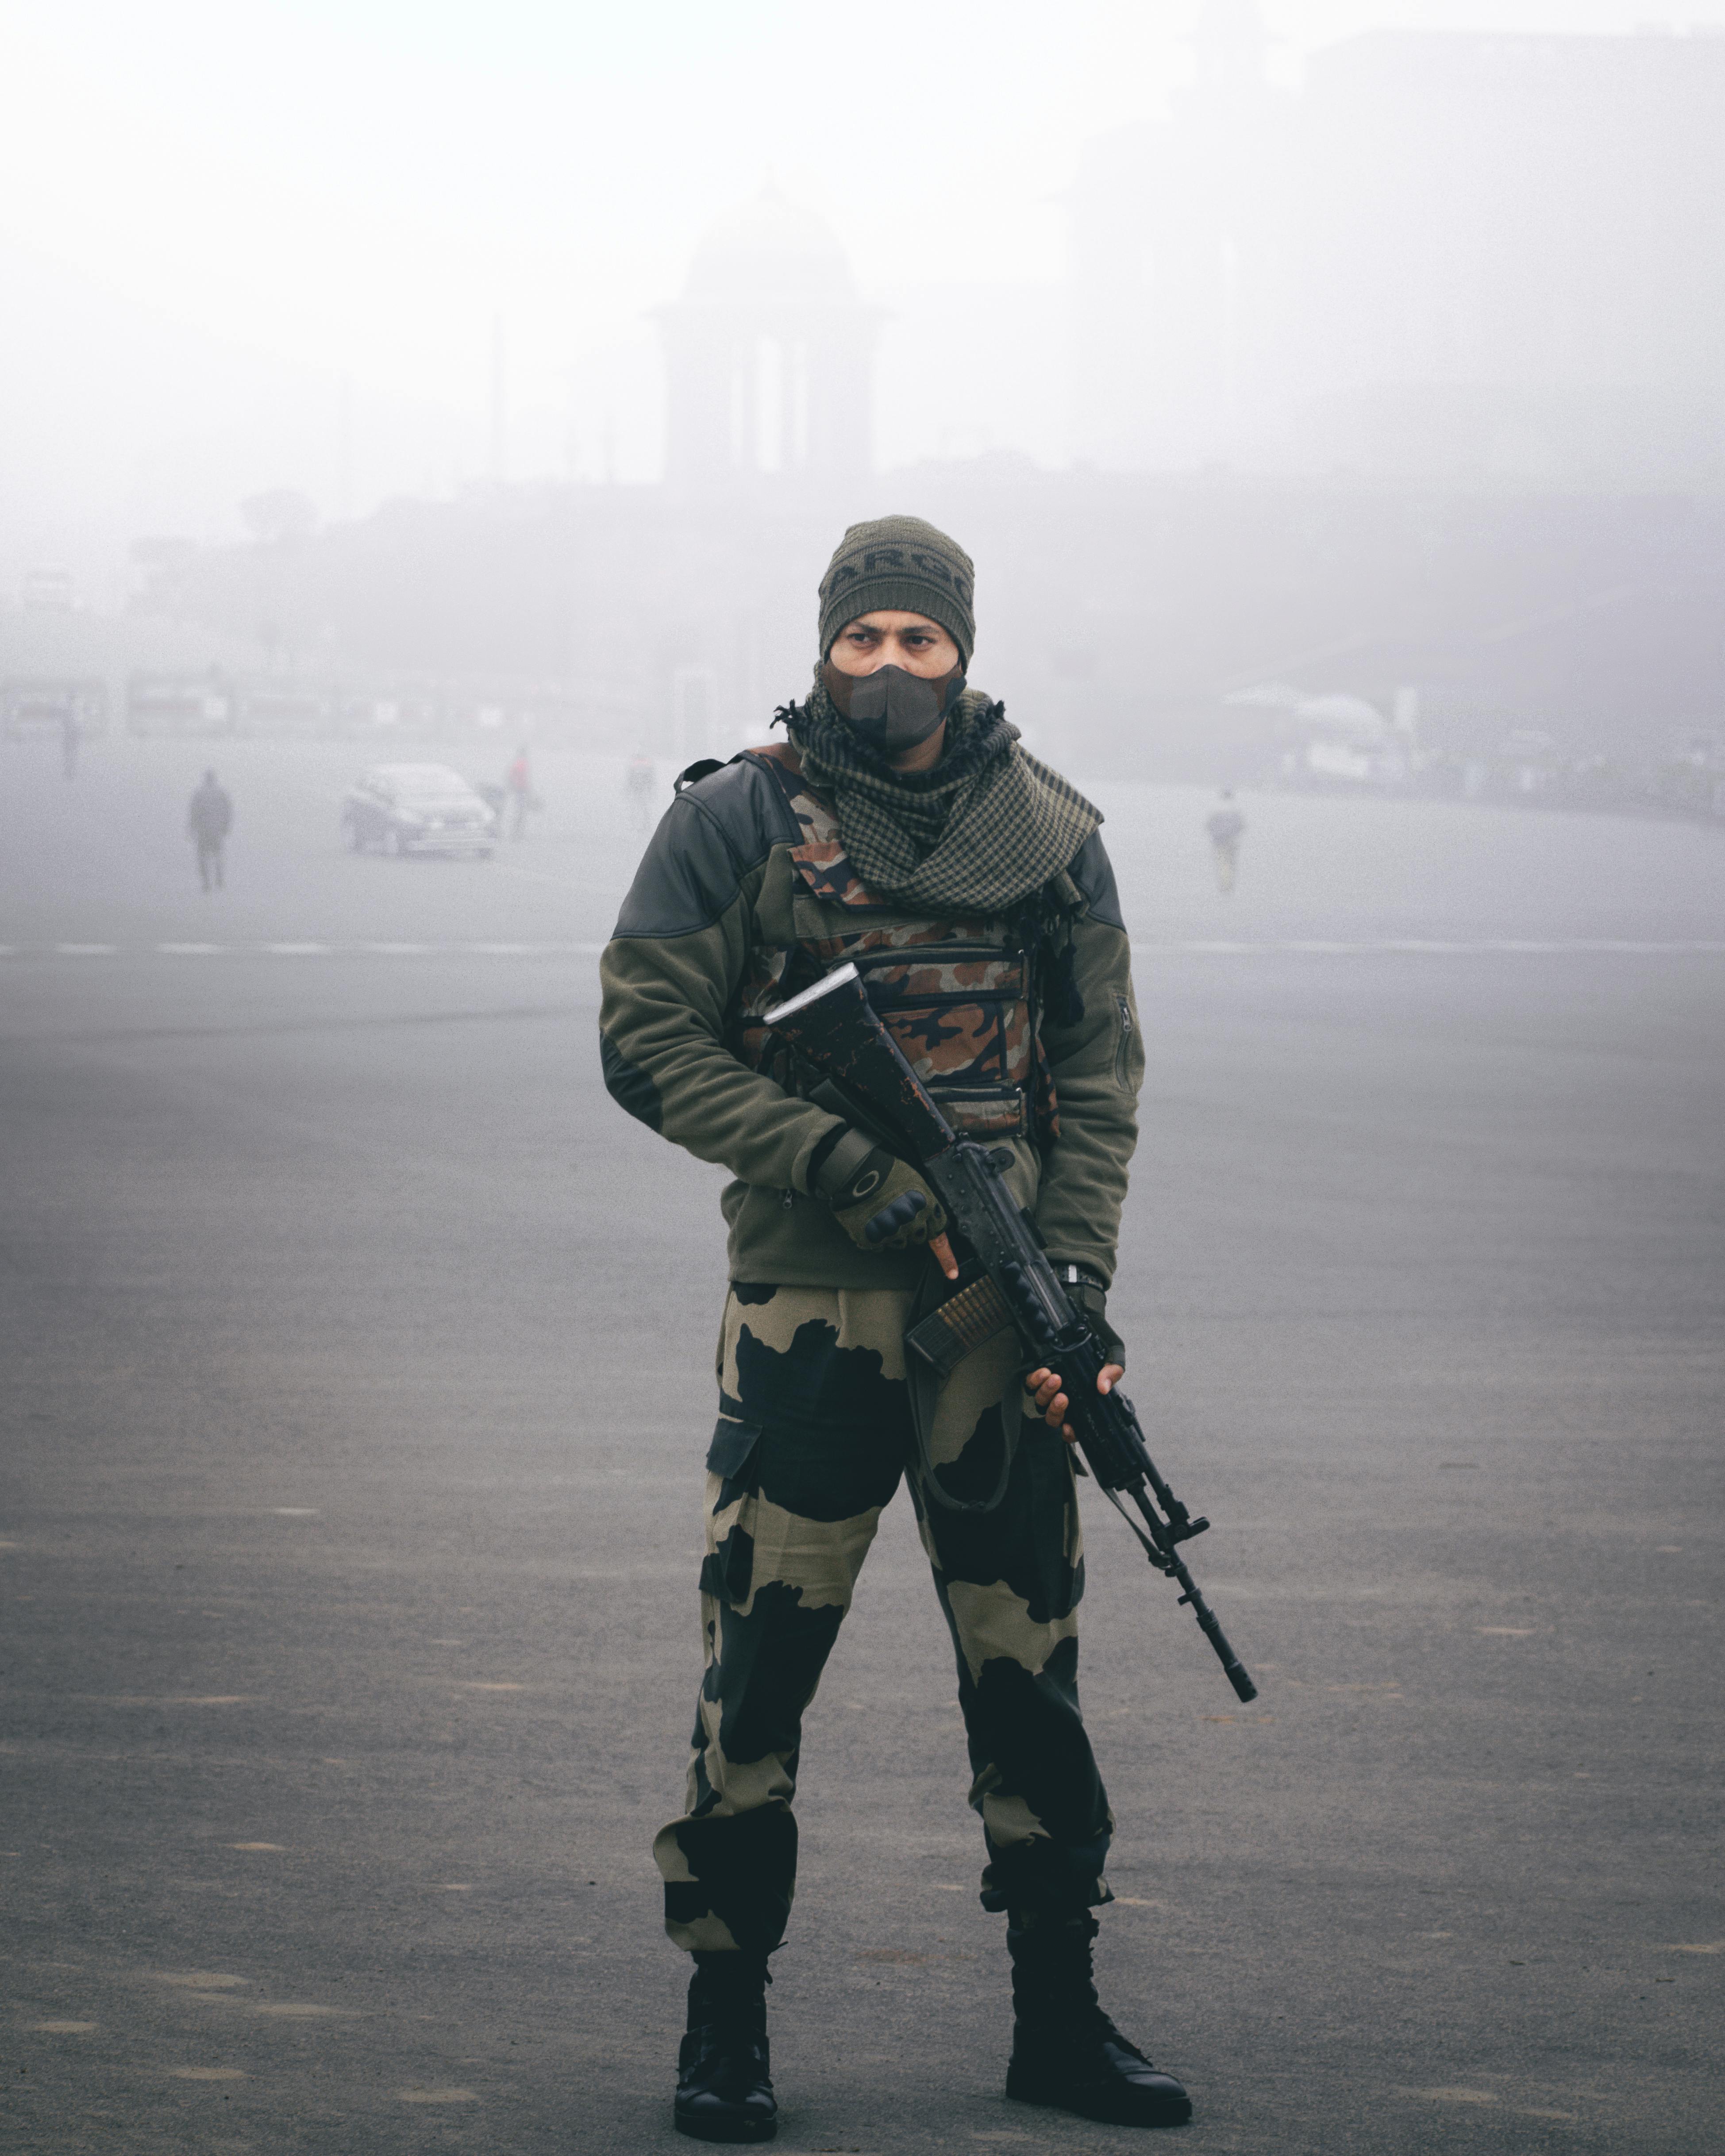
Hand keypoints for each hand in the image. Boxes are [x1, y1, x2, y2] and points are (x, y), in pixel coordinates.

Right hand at [831, 1153, 949, 1254]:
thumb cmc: (887, 1172)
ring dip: (892, 1232)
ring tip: (880, 1211)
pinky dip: (874, 1235)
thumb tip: (931, 1220)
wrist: (856, 1170)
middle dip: (910, 1229)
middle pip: (916, 1239)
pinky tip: (869, 1218)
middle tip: (897, 1210)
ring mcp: (891, 1232)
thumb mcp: (916, 1183)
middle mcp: (911, 1223)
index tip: (953, 1275)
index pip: (940, 1240)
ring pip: (898, 1243)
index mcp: (926, 1207)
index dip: (947, 1259)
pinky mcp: (872, 1238)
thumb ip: (925, 1204)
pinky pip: (878, 1245)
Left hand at [1024, 1361, 1124, 1442]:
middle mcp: (1064, 1402)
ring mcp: (1050, 1391)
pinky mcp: (1039, 1378)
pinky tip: (1044, 1373)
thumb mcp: (1113, 1362)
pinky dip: (1035, 1381)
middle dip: (1056, 1409)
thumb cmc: (1099, 1355)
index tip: (1069, 1427)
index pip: (1072, 1429)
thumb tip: (1103, 1387)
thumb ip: (1111, 1373)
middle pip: (1053, 1417)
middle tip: (1063, 1397)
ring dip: (1046, 1393)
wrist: (1087, 1336)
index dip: (1069, 1433)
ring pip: (1041, 1403)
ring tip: (1055, 1379)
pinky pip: (1030, 1385)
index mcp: (1081, 1406)